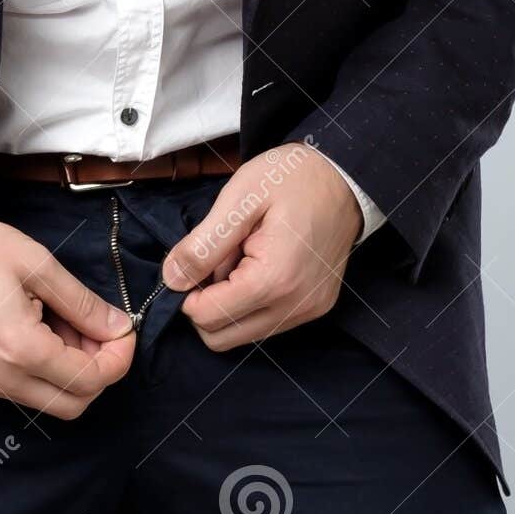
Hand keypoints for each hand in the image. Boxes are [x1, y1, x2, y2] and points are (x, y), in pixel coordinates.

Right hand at [0, 217, 135, 417]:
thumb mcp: (37, 265)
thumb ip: (82, 303)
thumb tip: (117, 326)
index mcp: (21, 350)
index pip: (91, 379)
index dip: (119, 357)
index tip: (123, 329)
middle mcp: (2, 378)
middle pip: (75, 403)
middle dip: (99, 371)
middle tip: (97, 329)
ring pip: (50, 400)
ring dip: (72, 371)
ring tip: (67, 322)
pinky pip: (24, 390)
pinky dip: (46, 370)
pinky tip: (43, 329)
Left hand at [162, 143, 361, 351]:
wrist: (343, 176)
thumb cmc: (292, 178)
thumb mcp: (239, 200)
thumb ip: (202, 245)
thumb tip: (171, 280)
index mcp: (274, 280)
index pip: (207, 317)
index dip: (187, 291)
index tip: (195, 259)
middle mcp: (294, 307)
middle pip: (220, 337)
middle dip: (205, 303)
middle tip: (216, 259)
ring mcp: (308, 312)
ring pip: (241, 334)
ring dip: (228, 304)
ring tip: (240, 258)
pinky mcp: (314, 308)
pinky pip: (266, 323)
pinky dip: (250, 302)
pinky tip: (258, 266)